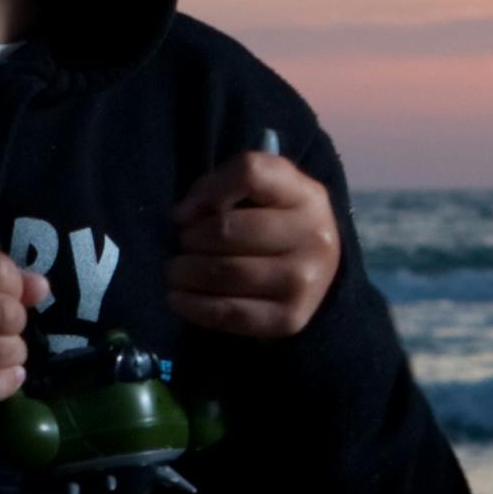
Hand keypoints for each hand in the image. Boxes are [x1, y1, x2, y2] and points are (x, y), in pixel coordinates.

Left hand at [166, 144, 339, 342]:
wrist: (316, 277)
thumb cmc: (275, 224)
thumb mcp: (261, 192)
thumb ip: (223, 185)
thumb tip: (183, 215)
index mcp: (307, 195)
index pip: (250, 174)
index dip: (209, 189)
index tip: (187, 212)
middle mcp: (313, 237)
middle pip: (227, 230)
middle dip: (190, 239)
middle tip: (182, 246)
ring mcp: (303, 282)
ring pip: (224, 272)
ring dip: (185, 272)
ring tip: (176, 271)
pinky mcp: (288, 319)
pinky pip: (228, 313)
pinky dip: (192, 306)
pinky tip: (178, 298)